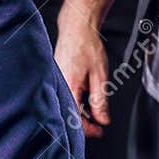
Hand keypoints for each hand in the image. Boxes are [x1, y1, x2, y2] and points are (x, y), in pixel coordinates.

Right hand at [54, 11, 109, 136]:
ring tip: (94, 107)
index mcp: (68, 88)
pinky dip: (74, 100)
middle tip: (99, 121)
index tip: (100, 130)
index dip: (89, 129)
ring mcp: (55, 82)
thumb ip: (100, 101)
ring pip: (66, 106)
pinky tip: (84, 97)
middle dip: (84, 122)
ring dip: (80, 111)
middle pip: (69, 115)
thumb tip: (102, 120)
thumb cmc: (87, 46)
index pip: (75, 119)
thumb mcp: (100, 76)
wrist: (76, 27)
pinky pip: (64, 95)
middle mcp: (58, 86)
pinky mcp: (56, 78)